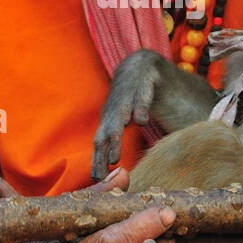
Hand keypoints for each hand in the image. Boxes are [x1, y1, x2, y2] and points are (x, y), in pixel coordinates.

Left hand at [91, 50, 162, 179]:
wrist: (141, 62)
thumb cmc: (132, 97)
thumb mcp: (123, 119)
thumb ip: (120, 141)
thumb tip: (119, 173)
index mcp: (111, 117)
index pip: (101, 141)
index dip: (98, 159)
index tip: (97, 180)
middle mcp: (117, 106)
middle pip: (107, 131)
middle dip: (103, 153)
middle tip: (102, 174)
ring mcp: (130, 90)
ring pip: (120, 114)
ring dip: (115, 134)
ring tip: (114, 157)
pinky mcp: (146, 77)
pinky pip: (142, 93)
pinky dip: (139, 106)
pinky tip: (140, 121)